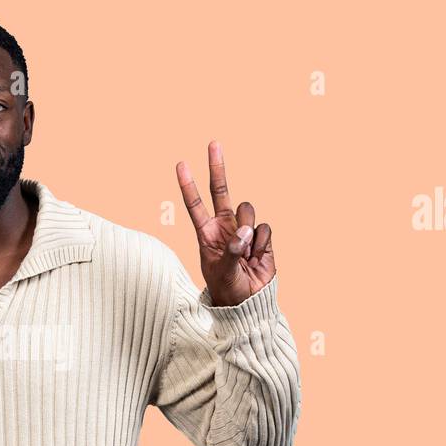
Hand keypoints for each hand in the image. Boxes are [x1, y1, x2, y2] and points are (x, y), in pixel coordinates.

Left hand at [176, 140, 275, 306]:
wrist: (249, 302)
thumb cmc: (228, 288)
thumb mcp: (223, 272)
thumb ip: (232, 250)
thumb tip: (245, 231)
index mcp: (207, 234)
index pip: (195, 204)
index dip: (188, 184)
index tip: (181, 164)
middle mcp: (225, 226)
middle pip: (221, 191)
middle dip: (217, 167)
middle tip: (213, 143)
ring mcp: (244, 230)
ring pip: (248, 210)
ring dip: (247, 230)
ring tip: (245, 254)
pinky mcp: (262, 237)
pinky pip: (264, 229)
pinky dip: (262, 244)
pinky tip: (257, 257)